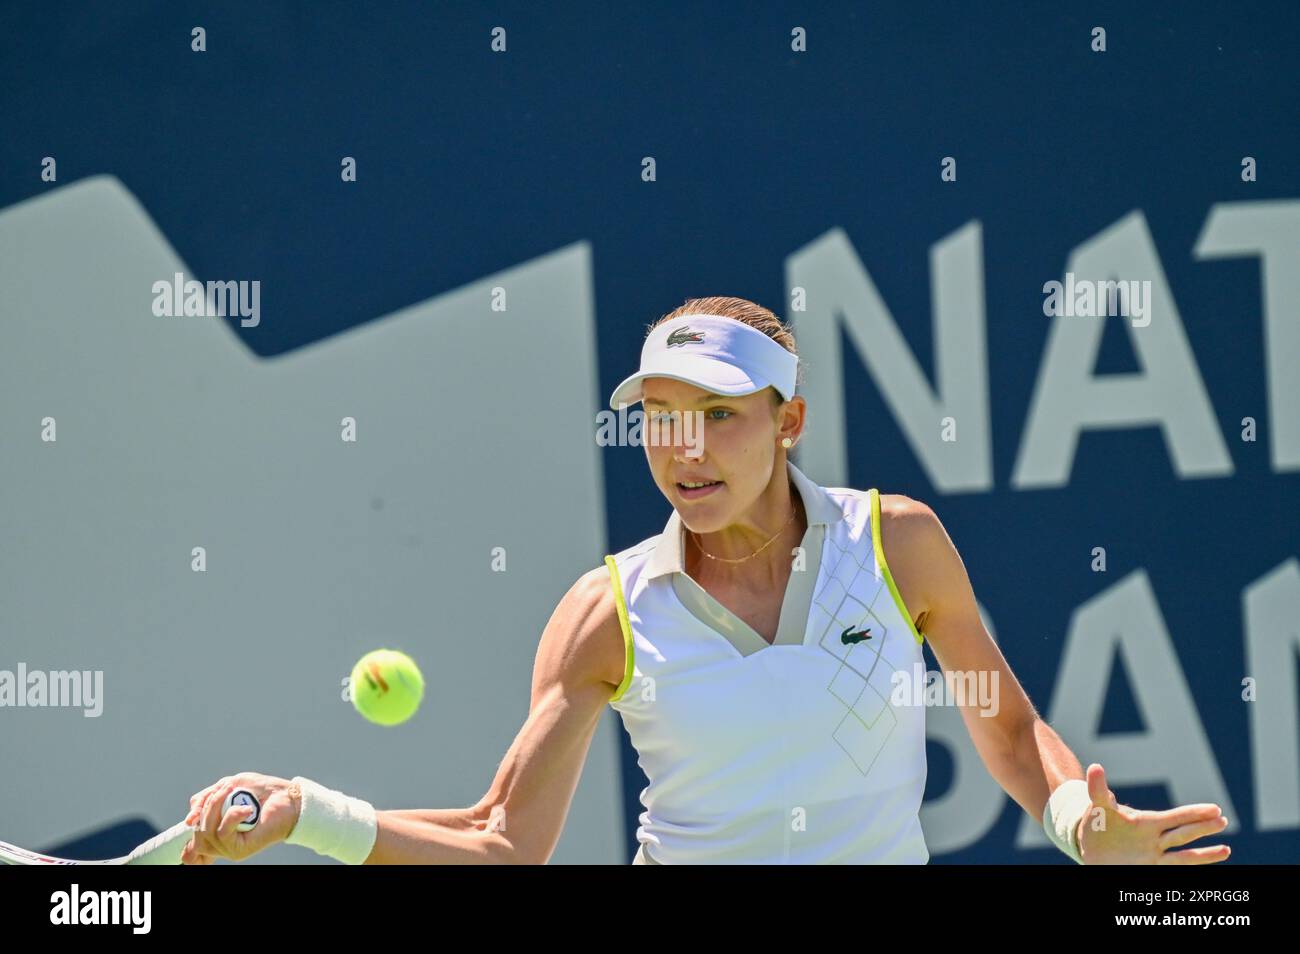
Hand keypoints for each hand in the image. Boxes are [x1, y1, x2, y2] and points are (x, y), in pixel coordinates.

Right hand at [181, 772, 301, 863]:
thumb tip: (188, 820)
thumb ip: (205, 799)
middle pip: (196, 832)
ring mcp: (228, 849)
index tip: (190, 821)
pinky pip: (223, 834)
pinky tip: (247, 809)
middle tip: (224, 790)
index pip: (190, 849)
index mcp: (215, 831)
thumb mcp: (227, 786)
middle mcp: (219, 844)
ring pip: (206, 833)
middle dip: (206, 806)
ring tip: (233, 793)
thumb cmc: (260, 791)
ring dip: (216, 806)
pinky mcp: (239, 850)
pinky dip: (233, 815)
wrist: (288, 798)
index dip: (186, 842)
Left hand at [1075, 763, 1230, 864]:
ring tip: (1226, 849)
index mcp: (1147, 821)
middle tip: (1223, 820)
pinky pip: (1173, 867)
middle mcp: (1155, 838)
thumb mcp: (1098, 805)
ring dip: (1204, 853)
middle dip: (1203, 827)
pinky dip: (1191, 865)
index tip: (1214, 809)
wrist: (1091, 843)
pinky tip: (1207, 861)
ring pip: (1184, 854)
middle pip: (1184, 833)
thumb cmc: (1099, 821)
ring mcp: (1153, 854)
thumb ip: (1099, 789)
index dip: (1194, 813)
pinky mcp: (1148, 867)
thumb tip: (1095, 767)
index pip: (1175, 817)